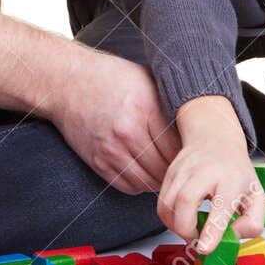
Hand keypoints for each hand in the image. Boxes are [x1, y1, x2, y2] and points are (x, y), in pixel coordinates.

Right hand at [49, 49, 180, 194]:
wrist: (68, 82)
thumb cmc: (112, 78)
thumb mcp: (148, 81)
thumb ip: (168, 105)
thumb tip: (193, 127)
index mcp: (145, 110)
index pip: (178, 147)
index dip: (189, 155)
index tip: (196, 155)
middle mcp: (128, 132)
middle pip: (164, 168)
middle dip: (178, 171)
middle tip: (187, 169)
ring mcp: (111, 150)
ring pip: (147, 182)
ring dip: (160, 181)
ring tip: (168, 173)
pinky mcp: (97, 162)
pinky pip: (127, 186)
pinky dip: (140, 185)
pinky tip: (147, 173)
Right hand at [160, 96, 264, 252]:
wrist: (216, 140)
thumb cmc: (236, 172)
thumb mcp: (256, 197)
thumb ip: (253, 222)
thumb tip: (234, 238)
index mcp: (232, 179)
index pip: (221, 204)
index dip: (212, 230)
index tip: (204, 248)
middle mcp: (206, 171)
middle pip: (186, 201)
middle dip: (186, 229)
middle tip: (197, 239)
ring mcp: (184, 170)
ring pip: (168, 203)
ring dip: (175, 226)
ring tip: (191, 229)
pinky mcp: (169, 173)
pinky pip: (161, 203)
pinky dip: (169, 219)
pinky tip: (182, 219)